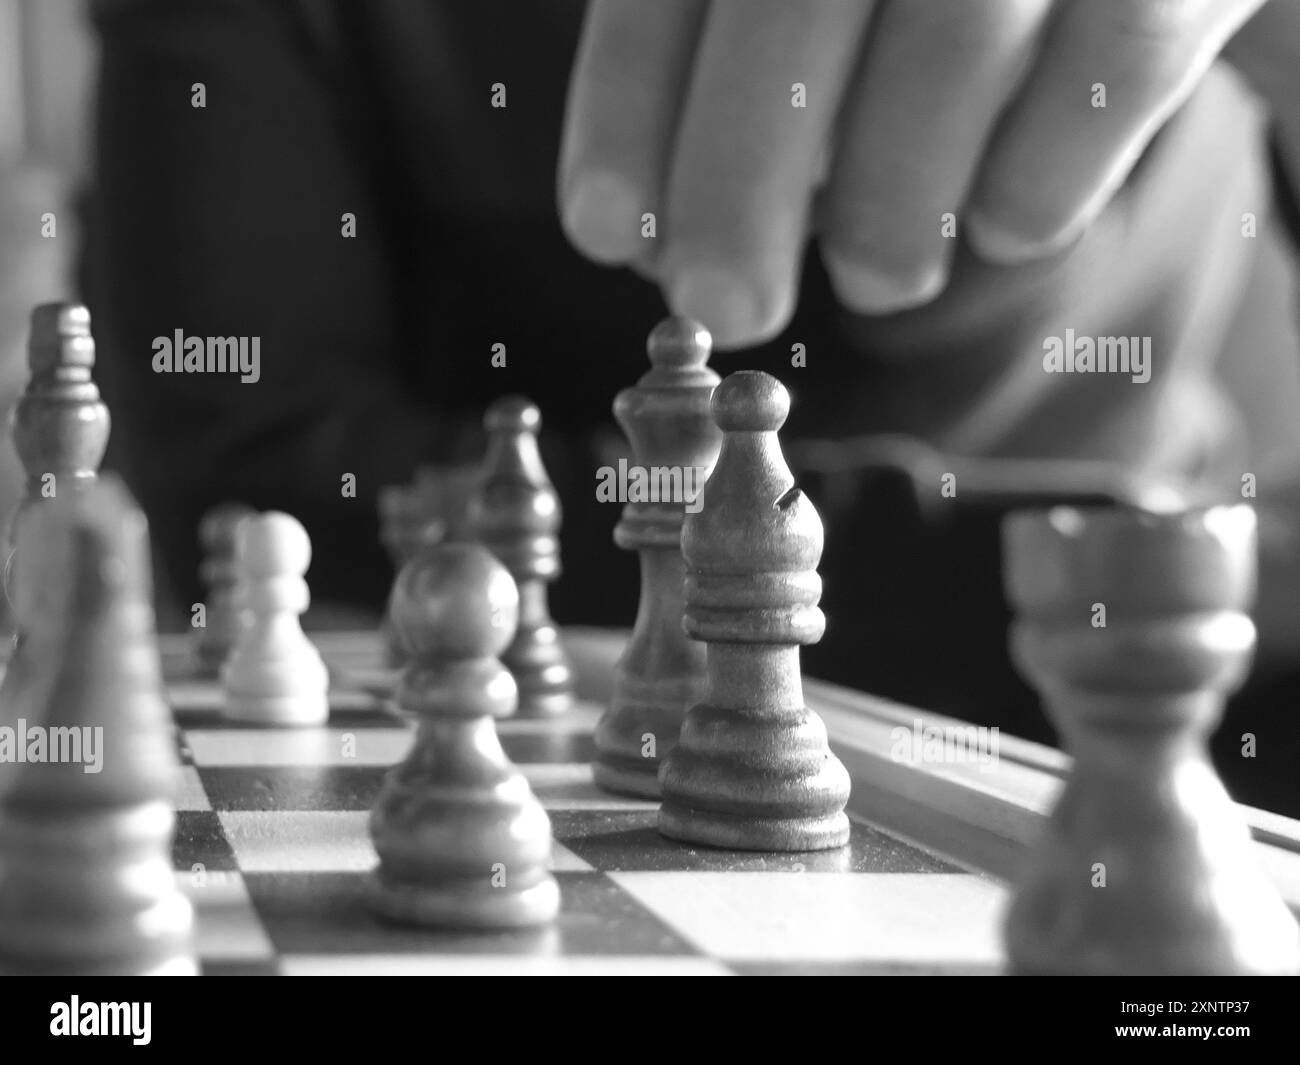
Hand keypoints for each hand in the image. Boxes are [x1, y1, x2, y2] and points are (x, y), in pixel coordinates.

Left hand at [559, 0, 1268, 348]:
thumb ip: (742, 63)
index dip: (631, 107)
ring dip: (890, 206)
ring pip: (949, 43)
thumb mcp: (829, 1)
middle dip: (737, 185)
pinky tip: (1003, 230)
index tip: (606, 233)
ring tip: (878, 278)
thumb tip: (663, 232)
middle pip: (792, 3)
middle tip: (726, 308)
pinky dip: (1036, 184)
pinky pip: (1107, 72)